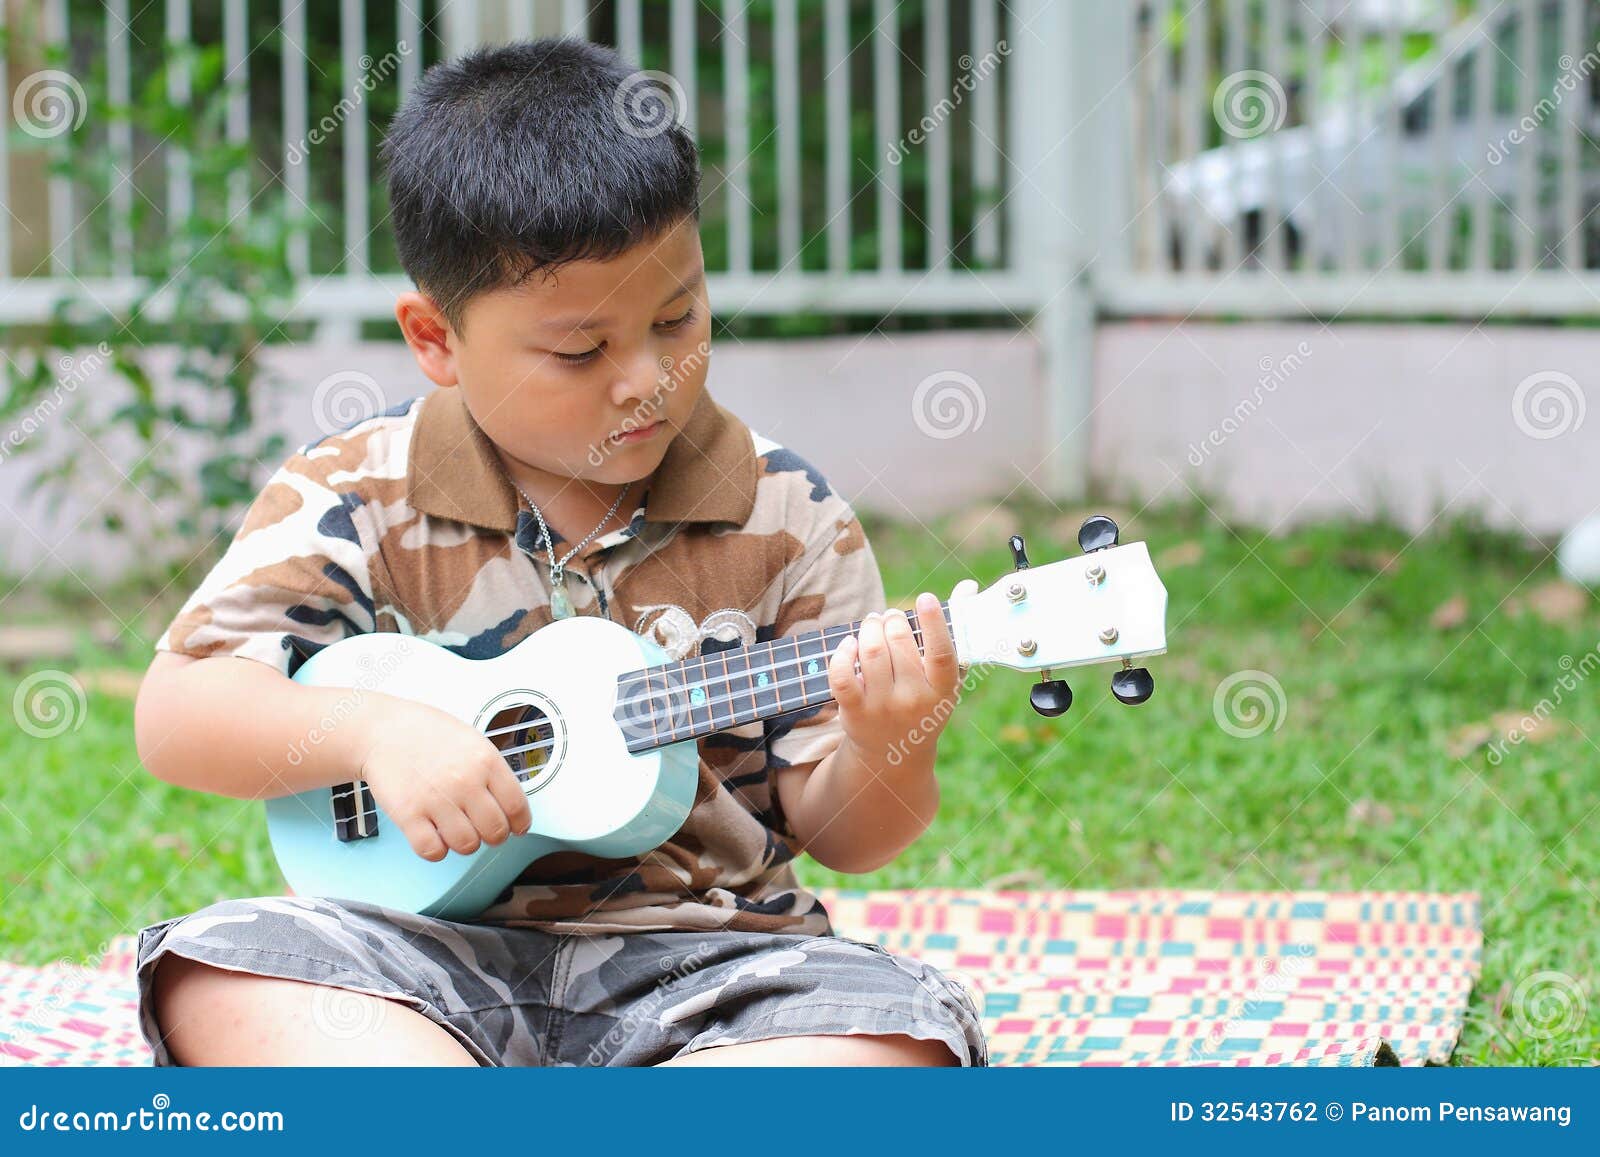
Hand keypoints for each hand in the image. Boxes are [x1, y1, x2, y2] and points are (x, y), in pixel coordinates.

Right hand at [352, 696, 531, 861]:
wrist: (381, 730)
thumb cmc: (426, 733)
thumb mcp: (471, 740)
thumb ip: (492, 770)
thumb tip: (511, 804)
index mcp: (485, 760)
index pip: (517, 806)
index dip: (520, 823)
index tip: (516, 828)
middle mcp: (465, 781)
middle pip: (495, 831)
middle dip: (494, 836)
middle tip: (485, 831)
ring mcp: (437, 799)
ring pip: (467, 845)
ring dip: (465, 844)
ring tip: (457, 830)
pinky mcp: (408, 814)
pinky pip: (433, 851)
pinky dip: (436, 850)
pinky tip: (434, 836)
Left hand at [827, 583, 976, 761]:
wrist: (895, 755)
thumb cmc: (923, 703)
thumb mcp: (944, 679)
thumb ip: (954, 633)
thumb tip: (967, 586)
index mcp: (942, 691)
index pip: (942, 654)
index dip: (934, 623)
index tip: (926, 598)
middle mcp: (914, 701)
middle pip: (899, 644)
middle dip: (892, 620)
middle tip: (890, 616)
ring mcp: (883, 708)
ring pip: (871, 652)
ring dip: (869, 628)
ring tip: (872, 623)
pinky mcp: (854, 713)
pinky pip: (842, 675)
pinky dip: (842, 653)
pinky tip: (850, 643)